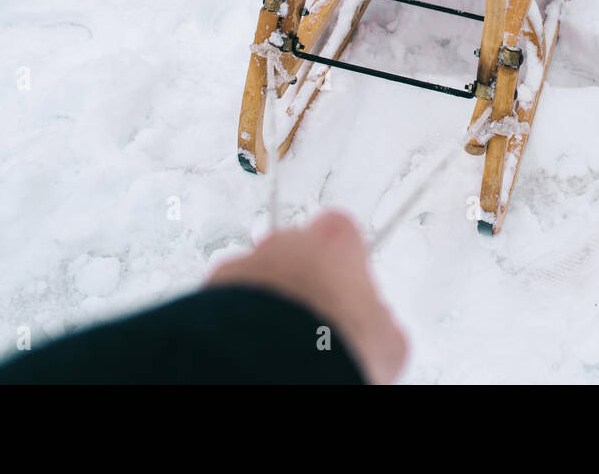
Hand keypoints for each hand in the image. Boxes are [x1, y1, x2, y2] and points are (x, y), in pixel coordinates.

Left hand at [206, 210, 407, 383]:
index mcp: (335, 240)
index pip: (342, 231)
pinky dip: (238, 318)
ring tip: (282, 339)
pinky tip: (256, 344)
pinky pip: (227, 300)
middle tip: (314, 318)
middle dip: (302, 278)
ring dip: (268, 300)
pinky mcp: (211, 291)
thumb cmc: (333, 346)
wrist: (272, 366)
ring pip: (259, 275)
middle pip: (295, 250)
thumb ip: (380, 318)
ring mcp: (246, 263)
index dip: (345, 261)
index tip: (348, 285)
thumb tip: (378, 328)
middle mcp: (285, 242)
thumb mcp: (387, 339)